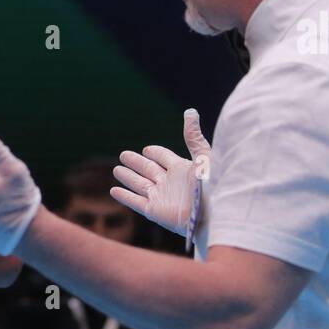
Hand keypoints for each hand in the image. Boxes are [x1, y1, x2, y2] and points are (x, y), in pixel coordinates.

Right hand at [110, 108, 210, 237]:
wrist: (215, 217)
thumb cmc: (215, 186)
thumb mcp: (205, 157)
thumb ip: (193, 137)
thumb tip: (190, 111)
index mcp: (183, 169)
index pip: (164, 157)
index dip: (155, 152)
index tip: (147, 149)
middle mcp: (170, 183)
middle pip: (148, 169)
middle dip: (136, 162)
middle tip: (123, 155)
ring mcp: (161, 197)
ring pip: (139, 184)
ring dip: (127, 177)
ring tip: (116, 169)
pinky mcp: (154, 211)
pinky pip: (135, 201)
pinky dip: (124, 196)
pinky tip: (113, 190)